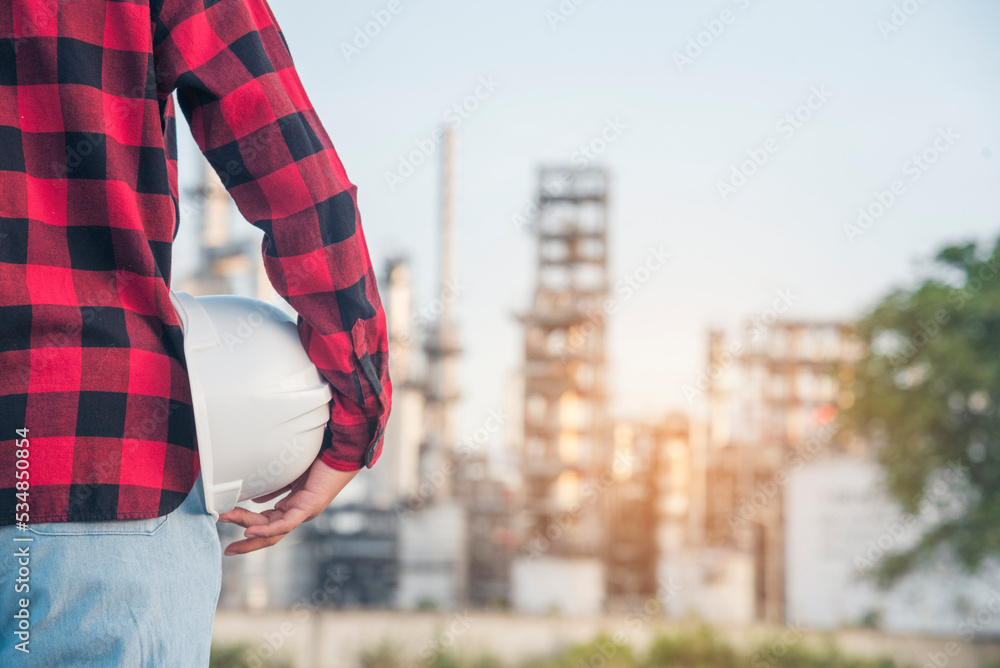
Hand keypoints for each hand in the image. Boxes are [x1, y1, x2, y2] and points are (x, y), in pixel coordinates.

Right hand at [217, 458, 358, 555]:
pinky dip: (267, 529)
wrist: (340, 449)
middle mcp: (298, 512)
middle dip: (247, 541)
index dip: (249, 528)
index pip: (268, 523)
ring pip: (273, 530)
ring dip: (249, 529)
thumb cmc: (318, 458)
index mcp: (293, 505)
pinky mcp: (309, 507)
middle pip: (269, 533)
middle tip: (228, 549)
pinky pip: (286, 524)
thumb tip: (255, 499)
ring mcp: (304, 512)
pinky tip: (249, 531)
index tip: (230, 532)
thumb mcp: (289, 474)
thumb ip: (273, 487)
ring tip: (227, 522)